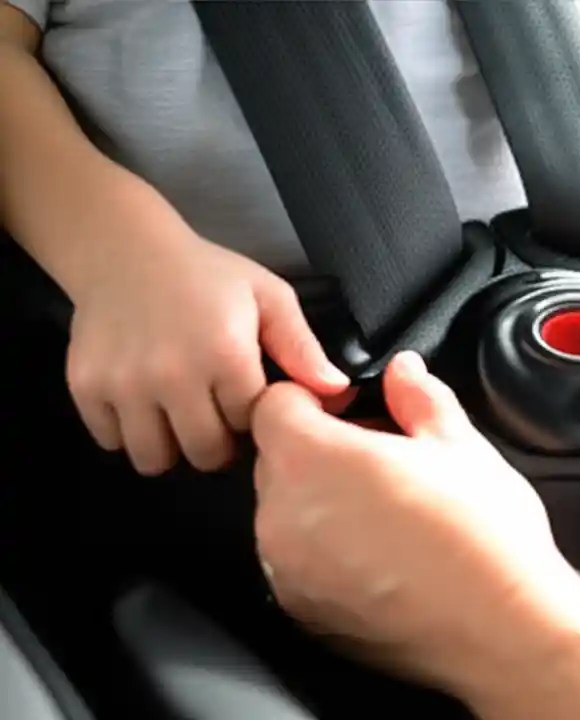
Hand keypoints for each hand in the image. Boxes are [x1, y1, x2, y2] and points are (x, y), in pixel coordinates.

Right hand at [66, 228, 347, 474]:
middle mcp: (173, 375)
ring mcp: (125, 385)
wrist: (124, 249)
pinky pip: (111, 442)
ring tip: (179, 416)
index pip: (252, 424)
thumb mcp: (268, 297)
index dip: (255, 418)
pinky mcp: (86, 388)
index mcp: (225, 354)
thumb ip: (301, 347)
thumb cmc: (206, 274)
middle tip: (215, 415)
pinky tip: (144, 404)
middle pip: (205, 454)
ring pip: (154, 459)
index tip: (249, 401)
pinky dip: (128, 433)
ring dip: (171, 446)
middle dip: (217, 444)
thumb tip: (337, 392)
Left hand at [252, 353, 579, 698]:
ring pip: (286, 511)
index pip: (273, 403)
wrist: (503, 628)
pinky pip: (297, 560)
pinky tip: (385, 553)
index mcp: (314, 459)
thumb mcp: (460, 445)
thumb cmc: (485, 539)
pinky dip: (327, 550)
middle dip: (322, 447)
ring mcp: (287, 570)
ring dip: (323, 500)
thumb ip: (419, 397)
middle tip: (386, 455)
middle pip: (277, 457)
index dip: (315, 396)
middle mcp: (282, 515)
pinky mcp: (301, 611)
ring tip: (391, 510)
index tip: (353, 406)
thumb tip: (404, 372)